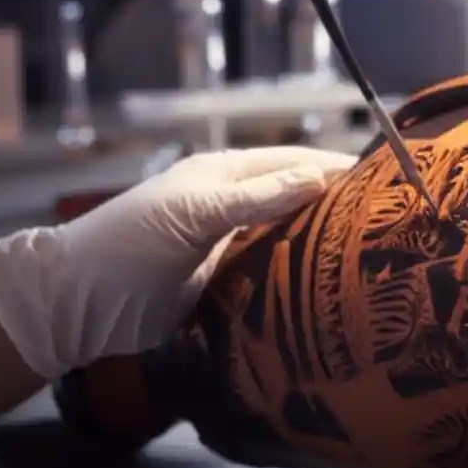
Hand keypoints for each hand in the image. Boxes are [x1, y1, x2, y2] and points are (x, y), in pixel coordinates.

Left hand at [0, 146, 354, 379]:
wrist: (78, 304)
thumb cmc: (129, 245)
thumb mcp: (196, 214)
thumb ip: (259, 198)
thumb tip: (322, 175)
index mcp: (225, 175)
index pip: (294, 163)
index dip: (336, 168)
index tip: (385, 181)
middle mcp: (231, 206)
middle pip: (296, 201)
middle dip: (336, 208)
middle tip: (389, 225)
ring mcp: (228, 246)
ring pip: (287, 239)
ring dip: (319, 245)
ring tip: (373, 257)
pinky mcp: (224, 284)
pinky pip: (271, 274)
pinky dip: (298, 276)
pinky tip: (328, 288)